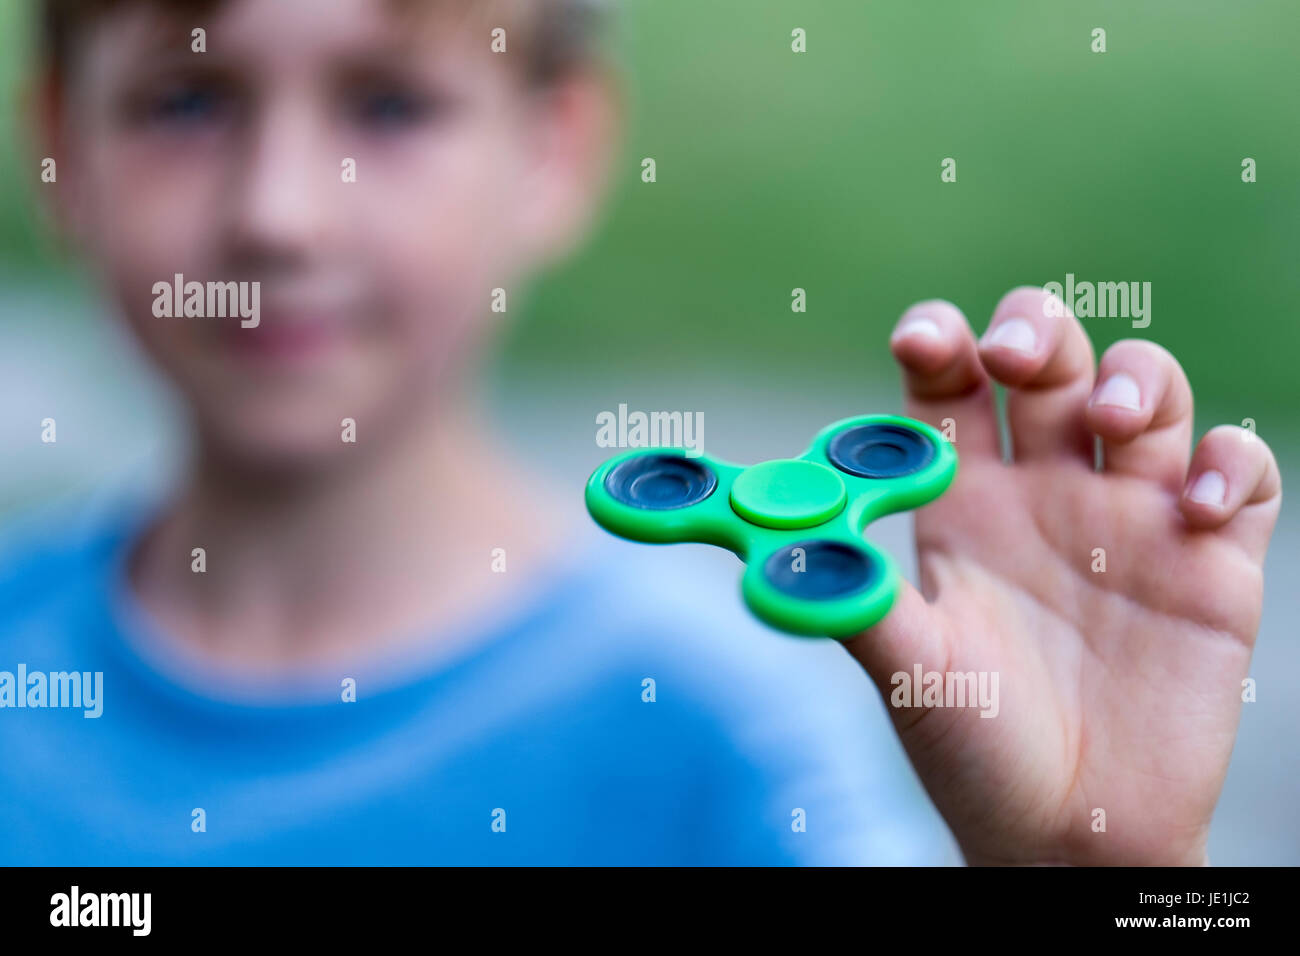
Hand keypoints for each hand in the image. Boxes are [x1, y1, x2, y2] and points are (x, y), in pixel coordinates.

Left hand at [845, 287, 1280, 865]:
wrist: (1068, 834)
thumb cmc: (974, 749)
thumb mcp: (908, 668)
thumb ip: (854, 597)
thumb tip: (770, 549)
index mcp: (965, 501)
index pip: (948, 383)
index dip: (938, 340)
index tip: (922, 338)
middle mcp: (1045, 492)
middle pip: (1049, 360)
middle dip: (1036, 330)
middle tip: (1016, 357)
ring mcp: (1131, 517)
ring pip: (1147, 390)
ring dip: (1134, 377)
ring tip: (1109, 422)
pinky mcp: (1210, 559)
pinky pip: (1240, 472)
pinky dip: (1226, 463)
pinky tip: (1193, 506)